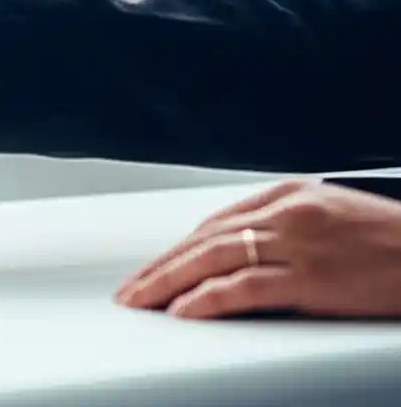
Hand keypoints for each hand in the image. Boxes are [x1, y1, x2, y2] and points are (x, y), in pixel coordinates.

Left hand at [115, 180, 400, 318]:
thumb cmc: (392, 242)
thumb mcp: (332, 217)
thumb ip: (285, 229)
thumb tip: (239, 254)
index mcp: (289, 194)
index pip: (216, 221)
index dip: (178, 248)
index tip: (153, 267)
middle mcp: (286, 212)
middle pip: (204, 238)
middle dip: (160, 266)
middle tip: (129, 290)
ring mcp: (297, 243)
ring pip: (213, 259)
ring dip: (168, 282)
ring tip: (141, 302)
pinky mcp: (311, 276)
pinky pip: (244, 287)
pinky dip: (207, 298)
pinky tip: (183, 310)